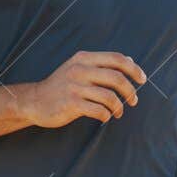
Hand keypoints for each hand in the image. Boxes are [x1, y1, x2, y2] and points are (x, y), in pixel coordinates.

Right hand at [21, 51, 145, 127]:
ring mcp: (75, 87)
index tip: (142, 79)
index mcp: (84, 58)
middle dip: (130, 91)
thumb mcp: (78, 67)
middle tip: (133, 101)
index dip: (134, 69)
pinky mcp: (71, 104)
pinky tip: (104, 117)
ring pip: (109, 96)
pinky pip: (98, 110)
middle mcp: (80, 69)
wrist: (34, 101)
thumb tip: (130, 60)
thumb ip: (102, 64)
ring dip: (119, 107)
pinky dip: (106, 115)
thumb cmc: (61, 86)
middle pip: (117, 78)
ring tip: (118, 112)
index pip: (116, 59)